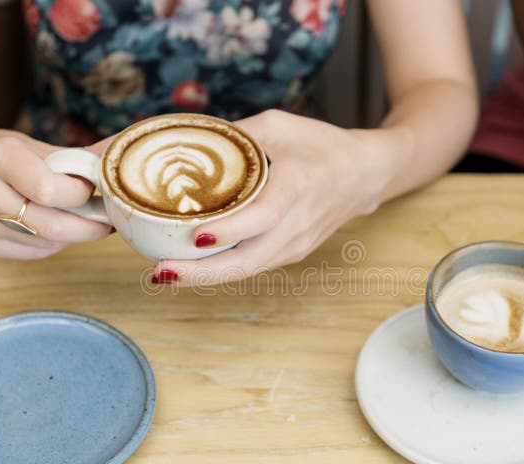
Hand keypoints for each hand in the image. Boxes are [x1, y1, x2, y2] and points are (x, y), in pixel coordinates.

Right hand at [0, 128, 110, 258]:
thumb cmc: (8, 155)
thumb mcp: (41, 146)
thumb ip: (83, 158)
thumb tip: (124, 152)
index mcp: (0, 157)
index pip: (50, 190)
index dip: (81, 195)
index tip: (93, 191)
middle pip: (52, 225)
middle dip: (89, 227)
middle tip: (106, 220)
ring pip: (46, 243)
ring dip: (73, 236)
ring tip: (81, 221)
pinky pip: (33, 253)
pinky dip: (53, 244)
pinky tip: (54, 228)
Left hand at [151, 110, 390, 284]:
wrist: (364, 175)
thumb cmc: (321, 146)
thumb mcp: (278, 126)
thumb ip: (234, 134)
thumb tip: (182, 140)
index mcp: (298, 186)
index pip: (264, 216)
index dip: (231, 229)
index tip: (197, 234)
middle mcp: (297, 224)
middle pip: (248, 261)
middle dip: (202, 272)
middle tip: (160, 271)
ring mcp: (295, 245)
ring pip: (246, 271)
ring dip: (205, 277)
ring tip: (163, 272)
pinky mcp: (290, 254)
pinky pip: (251, 267)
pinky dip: (219, 271)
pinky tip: (190, 266)